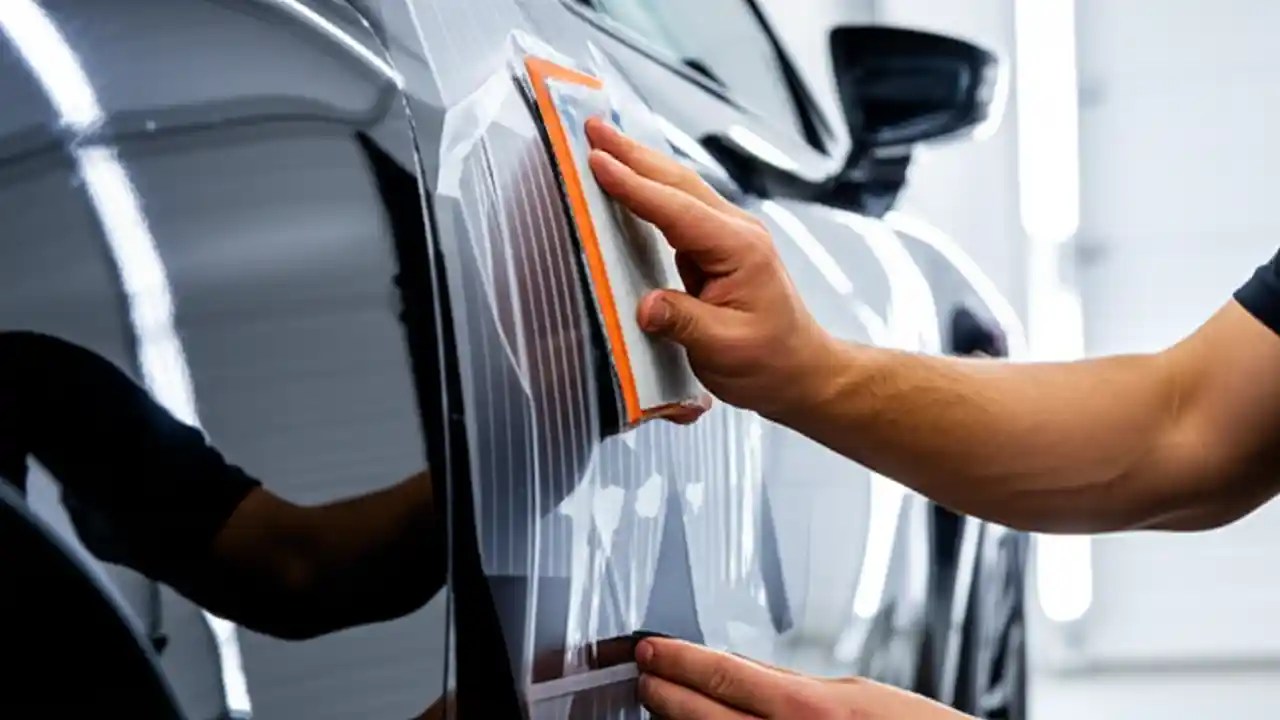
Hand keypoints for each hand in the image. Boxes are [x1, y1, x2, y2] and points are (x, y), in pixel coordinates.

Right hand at [585, 118, 835, 421]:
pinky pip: (678, 210)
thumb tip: (644, 306)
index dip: (634, 186)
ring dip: (640, 164)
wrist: (800, 372)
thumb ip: (684, 323)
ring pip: (678, 189)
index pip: (677, 210)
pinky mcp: (717, 249)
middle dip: (632, 153)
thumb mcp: (725, 349)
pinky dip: (650, 190)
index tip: (597, 161)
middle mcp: (735, 232)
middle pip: (677, 183)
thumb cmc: (769, 362)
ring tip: (601, 143)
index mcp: (739, 249)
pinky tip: (630, 180)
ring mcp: (728, 237)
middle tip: (591, 127)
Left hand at [635, 637, 972, 718]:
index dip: (678, 660)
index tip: (652, 649)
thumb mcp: (853, 694)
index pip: (722, 676)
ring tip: (660, 702)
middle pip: (702, 716)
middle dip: (665, 693)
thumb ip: (792, 685)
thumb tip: (739, 670)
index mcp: (809, 710)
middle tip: (643, 674)